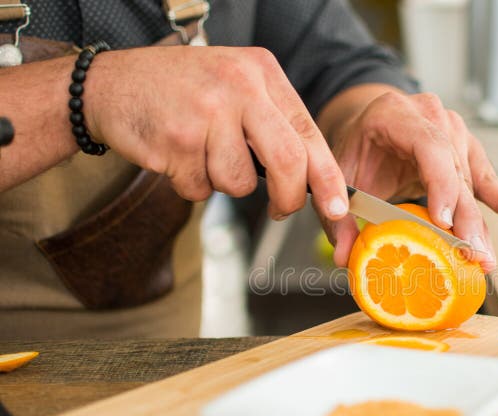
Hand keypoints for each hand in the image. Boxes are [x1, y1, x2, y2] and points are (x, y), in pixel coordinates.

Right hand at [83, 46, 348, 221]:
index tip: (338, 208)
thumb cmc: (180, 91)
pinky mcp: (177, 140)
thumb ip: (273, 123)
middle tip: (280, 210)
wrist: (109, 84)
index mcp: (261, 72)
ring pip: (240, 183)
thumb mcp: (235, 86)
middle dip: (288, 198)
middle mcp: (238, 86)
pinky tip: (176, 154)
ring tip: (200, 152)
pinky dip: (191, 184)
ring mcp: (207, 112)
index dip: (327, 178)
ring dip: (222, 182)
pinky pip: (200, 189)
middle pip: (287, 162)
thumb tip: (311, 180)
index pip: (309, 133)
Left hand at [318, 88, 497, 271]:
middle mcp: (432, 116)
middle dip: (465, 217)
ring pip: (471, 180)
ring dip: (479, 221)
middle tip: (472, 255)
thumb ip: (337, 215)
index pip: (429, 146)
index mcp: (397, 113)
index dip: (440, 184)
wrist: (366, 124)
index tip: (444, 223)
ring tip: (484, 257)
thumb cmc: (354, 148)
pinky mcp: (466, 149)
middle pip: (455, 169)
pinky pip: (486, 177)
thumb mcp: (339, 174)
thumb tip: (343, 257)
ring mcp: (454, 130)